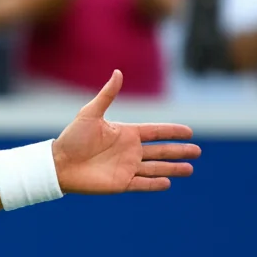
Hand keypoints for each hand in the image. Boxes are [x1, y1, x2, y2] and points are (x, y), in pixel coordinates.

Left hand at [51, 70, 199, 193]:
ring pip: (156, 168)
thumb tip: (118, 72)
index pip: (155, 132)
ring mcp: (126, 167)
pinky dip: (155, 184)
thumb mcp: (90, 113)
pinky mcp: (121, 183)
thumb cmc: (72, 138)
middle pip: (161, 151)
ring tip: (190, 169)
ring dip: (173, 169)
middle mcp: (129, 151)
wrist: (58, 164)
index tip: (189, 132)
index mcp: (125, 133)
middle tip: (197, 151)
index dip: (172, 132)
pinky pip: (142, 184)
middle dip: (179, 151)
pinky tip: (168, 182)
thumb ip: (107, 95)